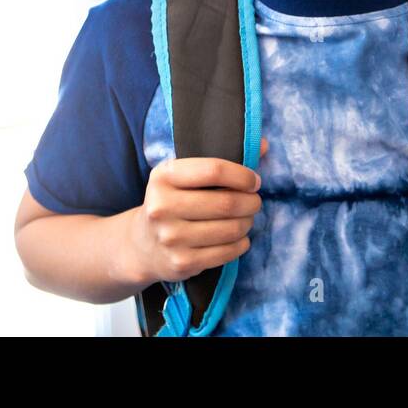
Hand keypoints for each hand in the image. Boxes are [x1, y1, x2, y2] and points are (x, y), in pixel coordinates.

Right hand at [130, 137, 267, 284]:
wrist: (142, 244)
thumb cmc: (173, 201)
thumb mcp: (183, 176)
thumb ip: (221, 161)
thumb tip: (265, 145)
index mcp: (163, 176)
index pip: (214, 170)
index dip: (242, 175)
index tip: (254, 181)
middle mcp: (162, 206)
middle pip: (226, 203)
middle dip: (251, 202)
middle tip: (254, 202)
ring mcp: (170, 237)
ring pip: (230, 229)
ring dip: (248, 223)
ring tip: (247, 218)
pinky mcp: (181, 262)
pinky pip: (227, 252)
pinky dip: (241, 244)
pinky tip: (240, 238)